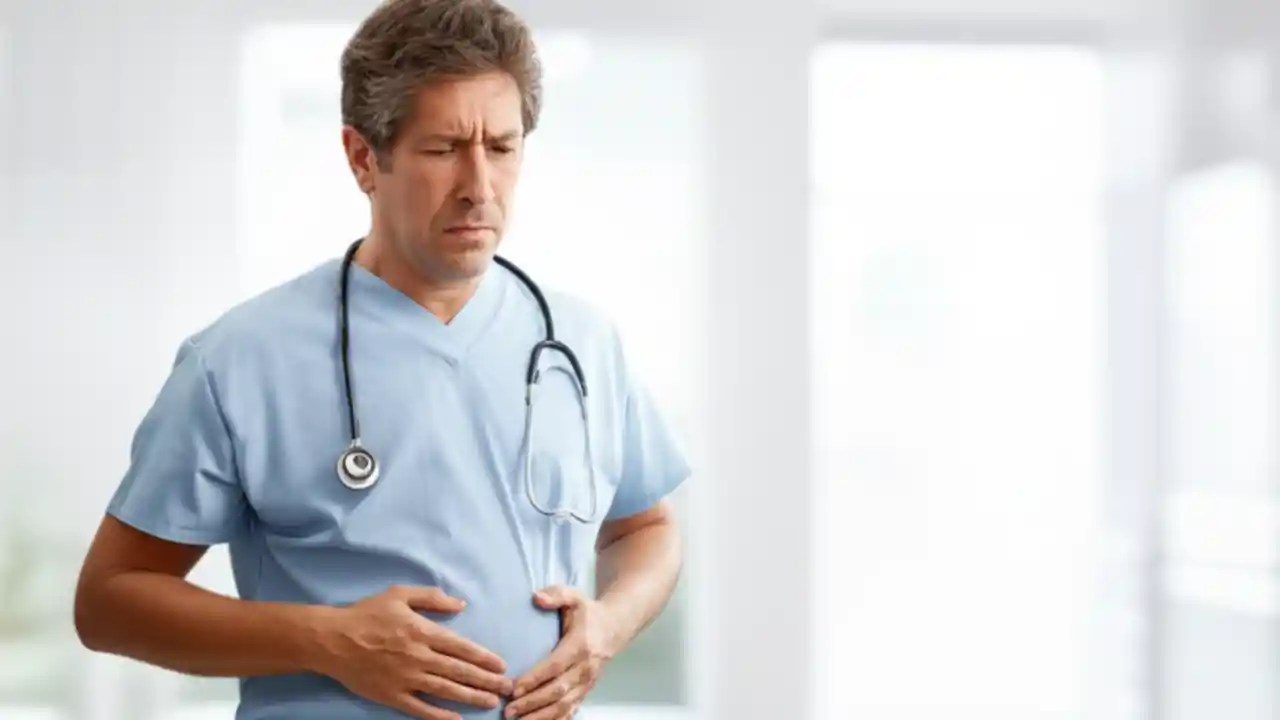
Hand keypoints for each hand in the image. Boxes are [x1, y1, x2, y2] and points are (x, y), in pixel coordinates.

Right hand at [311, 585, 513, 719]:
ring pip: (445, 690)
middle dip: (486, 681)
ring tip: (491, 702)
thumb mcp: (400, 594)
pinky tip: (457, 719)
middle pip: (459, 671)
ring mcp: (406, 679)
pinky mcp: (392, 696)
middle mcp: (418, 656)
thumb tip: (461, 605)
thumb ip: (432, 598)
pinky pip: (420, 709)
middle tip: (508, 688)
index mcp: (422, 631)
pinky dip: (440, 715)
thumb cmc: (367, 613)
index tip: (502, 666)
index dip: (484, 657)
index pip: (461, 647)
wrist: (332, 640)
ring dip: (471, 697)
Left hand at [504, 586, 620, 718]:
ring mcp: (587, 682)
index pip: (555, 665)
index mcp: (580, 645)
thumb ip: (556, 594)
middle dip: (532, 703)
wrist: (615, 627)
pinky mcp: (586, 691)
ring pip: (564, 705)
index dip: (534, 679)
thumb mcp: (574, 596)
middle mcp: (585, 667)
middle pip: (557, 690)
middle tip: (508, 710)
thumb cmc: (588, 613)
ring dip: (540, 716)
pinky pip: (571, 711)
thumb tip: (537, 598)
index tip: (513, 688)